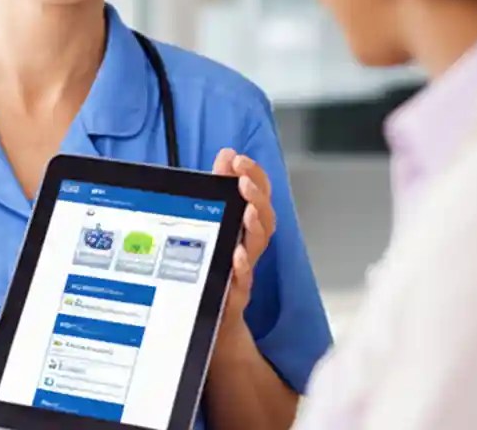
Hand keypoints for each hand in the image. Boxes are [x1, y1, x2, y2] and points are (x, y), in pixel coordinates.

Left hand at [211, 148, 276, 325]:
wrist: (215, 322)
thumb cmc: (216, 268)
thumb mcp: (213, 223)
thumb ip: (219, 188)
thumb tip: (227, 153)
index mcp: (243, 227)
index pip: (257, 197)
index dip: (254, 176)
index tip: (239, 159)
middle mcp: (249, 247)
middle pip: (263, 218)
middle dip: (256, 196)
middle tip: (243, 180)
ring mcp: (243, 270)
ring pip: (258, 246)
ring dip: (255, 226)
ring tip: (247, 210)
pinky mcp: (234, 295)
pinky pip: (242, 281)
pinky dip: (241, 267)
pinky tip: (236, 254)